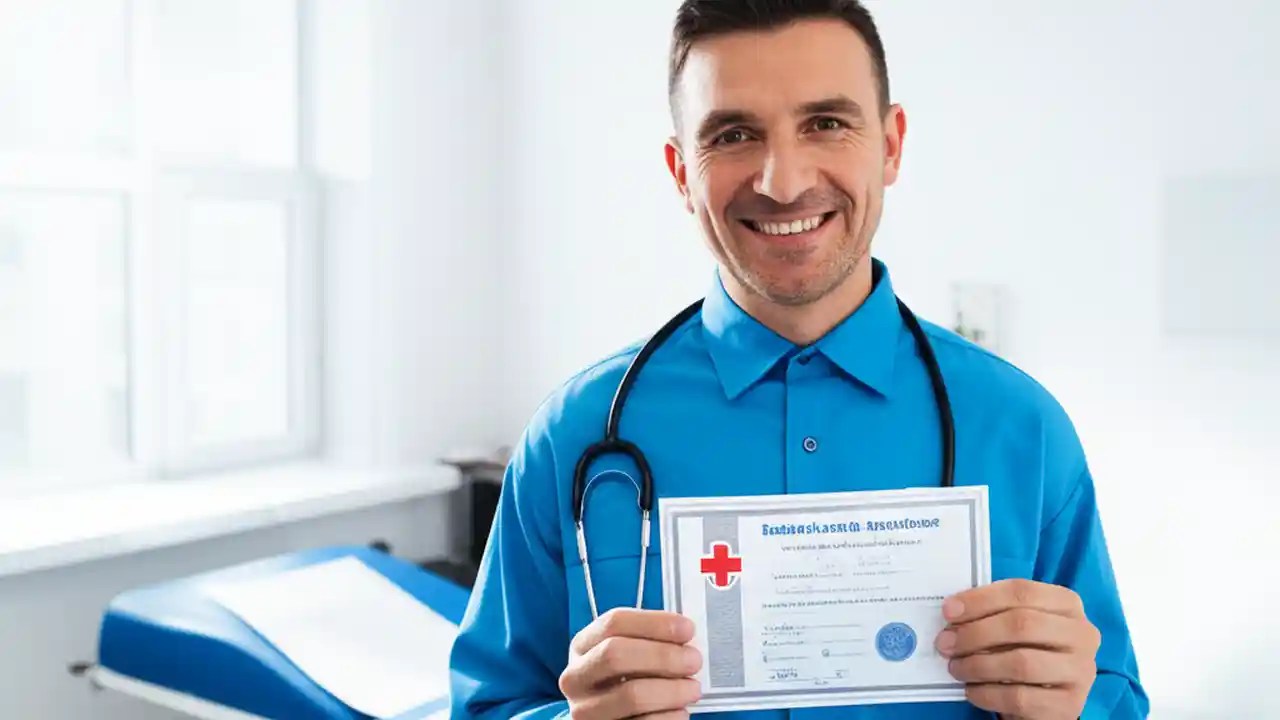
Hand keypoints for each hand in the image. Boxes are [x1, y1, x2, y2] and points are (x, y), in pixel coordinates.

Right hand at [559, 608, 702, 718]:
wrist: (608, 719)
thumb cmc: (624, 680)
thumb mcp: (627, 654)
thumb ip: (649, 641)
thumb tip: (686, 636)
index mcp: (583, 646)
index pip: (614, 623)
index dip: (654, 623)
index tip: (687, 629)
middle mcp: (576, 678)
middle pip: (616, 655)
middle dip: (662, 656)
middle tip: (693, 660)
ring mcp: (585, 711)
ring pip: (631, 695)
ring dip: (672, 690)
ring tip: (692, 689)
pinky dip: (669, 717)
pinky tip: (680, 711)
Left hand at [936, 579, 1099, 719]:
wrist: (1049, 697)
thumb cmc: (1027, 650)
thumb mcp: (1017, 624)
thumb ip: (993, 613)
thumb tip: (953, 613)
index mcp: (1067, 604)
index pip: (1021, 591)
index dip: (980, 599)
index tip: (949, 611)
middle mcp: (1082, 634)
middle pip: (1022, 624)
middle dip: (975, 633)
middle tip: (945, 643)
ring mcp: (1080, 671)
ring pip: (1021, 662)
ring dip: (978, 665)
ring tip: (956, 667)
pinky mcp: (1070, 704)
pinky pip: (1020, 697)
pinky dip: (987, 693)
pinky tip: (972, 690)